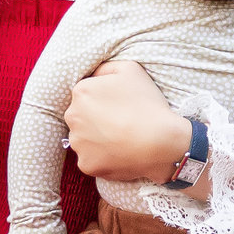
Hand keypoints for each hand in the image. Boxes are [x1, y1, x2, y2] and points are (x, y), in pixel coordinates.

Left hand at [64, 59, 192, 183]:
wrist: (161, 142)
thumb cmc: (148, 104)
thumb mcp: (130, 69)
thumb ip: (105, 68)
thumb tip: (93, 75)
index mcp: (81, 92)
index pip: (86, 94)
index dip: (104, 100)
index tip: (120, 106)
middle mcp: (73, 116)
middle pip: (81, 117)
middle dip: (96, 119)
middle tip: (121, 122)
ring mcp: (78, 143)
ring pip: (84, 139)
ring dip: (98, 139)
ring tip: (122, 139)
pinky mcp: (86, 164)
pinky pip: (91, 160)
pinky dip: (103, 158)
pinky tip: (120, 153)